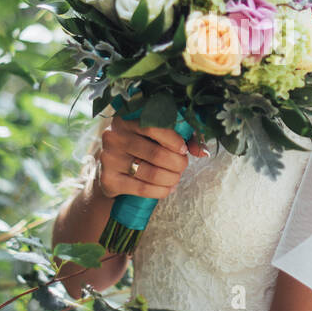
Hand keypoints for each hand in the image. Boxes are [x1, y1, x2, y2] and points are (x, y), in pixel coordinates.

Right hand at [93, 114, 208, 200]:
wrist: (111, 172)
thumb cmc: (140, 148)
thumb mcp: (156, 137)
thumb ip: (182, 137)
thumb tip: (203, 151)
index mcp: (126, 119)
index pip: (154, 126)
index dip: (174, 140)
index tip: (183, 150)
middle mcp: (113, 136)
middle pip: (156, 153)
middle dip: (177, 164)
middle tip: (182, 166)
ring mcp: (109, 158)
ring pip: (151, 173)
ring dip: (171, 178)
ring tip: (176, 178)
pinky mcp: (108, 180)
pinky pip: (142, 189)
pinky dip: (161, 191)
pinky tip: (168, 188)